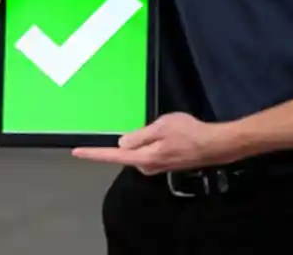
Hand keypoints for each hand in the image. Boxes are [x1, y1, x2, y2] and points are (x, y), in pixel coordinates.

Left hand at [70, 113, 233, 175]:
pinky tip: (172, 135)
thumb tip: (122, 143)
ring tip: (170, 129)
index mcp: (144, 158)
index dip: (93, 153)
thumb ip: (139, 136)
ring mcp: (157, 166)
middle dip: (134, 138)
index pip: (112, 156)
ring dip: (148, 138)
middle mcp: (148, 166)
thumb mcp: (161, 127)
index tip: (76, 152)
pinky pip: (151, 150)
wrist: (216, 145)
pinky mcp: (165, 162)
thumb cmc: (190, 134)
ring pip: (140, 149)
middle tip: (157, 126)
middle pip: (128, 152)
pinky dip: (156, 141)